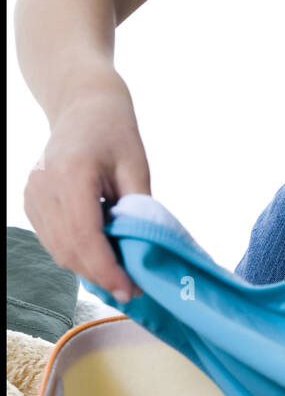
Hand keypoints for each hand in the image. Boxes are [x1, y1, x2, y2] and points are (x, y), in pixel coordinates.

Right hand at [23, 78, 151, 302]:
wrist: (83, 105)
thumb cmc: (115, 132)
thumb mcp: (136, 167)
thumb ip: (137, 210)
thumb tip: (142, 253)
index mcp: (72, 175)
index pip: (85, 236)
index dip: (107, 269)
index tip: (129, 289)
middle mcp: (44, 187)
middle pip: (69, 249)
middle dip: (100, 275)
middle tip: (130, 289)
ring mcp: (33, 194)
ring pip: (57, 249)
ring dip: (87, 267)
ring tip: (118, 274)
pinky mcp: (31, 200)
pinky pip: (52, 238)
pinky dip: (75, 252)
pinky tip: (99, 254)